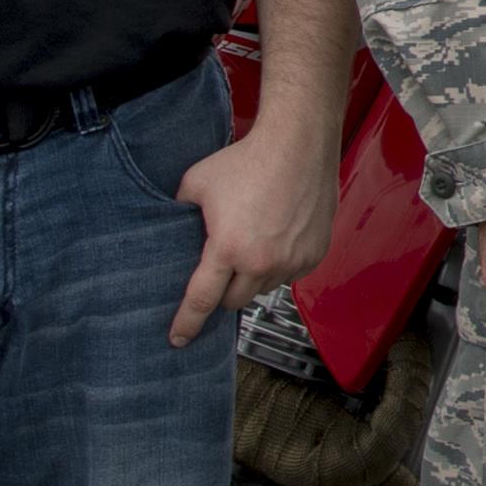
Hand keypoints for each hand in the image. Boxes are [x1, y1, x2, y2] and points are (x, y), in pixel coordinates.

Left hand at [169, 123, 340, 345]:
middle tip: (221, 267)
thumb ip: (180, 211)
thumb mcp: (196, 184)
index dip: (187, 323)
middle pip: (234, 301)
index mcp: (227, 249)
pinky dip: (280, 264)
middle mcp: (262, 262)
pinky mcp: (314, 253)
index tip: (177, 340)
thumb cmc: (247, 160)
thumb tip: (171, 225)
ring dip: (253, 277)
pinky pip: (290, 274)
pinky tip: (276, 237)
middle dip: (224, 290)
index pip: (201, 300)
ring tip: (253, 244)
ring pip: (264, 288)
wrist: (297, 144)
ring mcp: (292, 260)